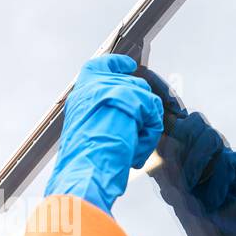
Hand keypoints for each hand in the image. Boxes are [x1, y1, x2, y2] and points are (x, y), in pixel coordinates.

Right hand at [44, 54, 164, 215]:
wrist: (84, 171)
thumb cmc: (84, 162)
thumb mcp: (87, 133)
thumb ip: (103, 116)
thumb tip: (129, 114)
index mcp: (81, 95)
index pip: (99, 66)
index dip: (115, 64)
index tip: (129, 66)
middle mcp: (94, 87)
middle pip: (133, 85)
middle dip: (141, 112)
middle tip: (134, 137)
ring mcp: (112, 89)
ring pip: (147, 99)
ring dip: (145, 126)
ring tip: (130, 148)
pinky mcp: (130, 97)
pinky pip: (154, 113)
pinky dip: (149, 135)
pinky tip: (135, 150)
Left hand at [140, 67, 235, 235]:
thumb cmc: (190, 209)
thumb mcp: (167, 178)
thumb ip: (161, 150)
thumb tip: (142, 120)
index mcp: (181, 143)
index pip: (171, 109)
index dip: (158, 91)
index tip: (139, 71)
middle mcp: (204, 143)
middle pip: (194, 123)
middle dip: (184, 148)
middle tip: (180, 175)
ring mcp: (226, 152)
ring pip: (211, 137)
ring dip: (200, 168)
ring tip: (196, 191)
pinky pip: (232, 159)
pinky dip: (220, 182)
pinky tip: (217, 198)